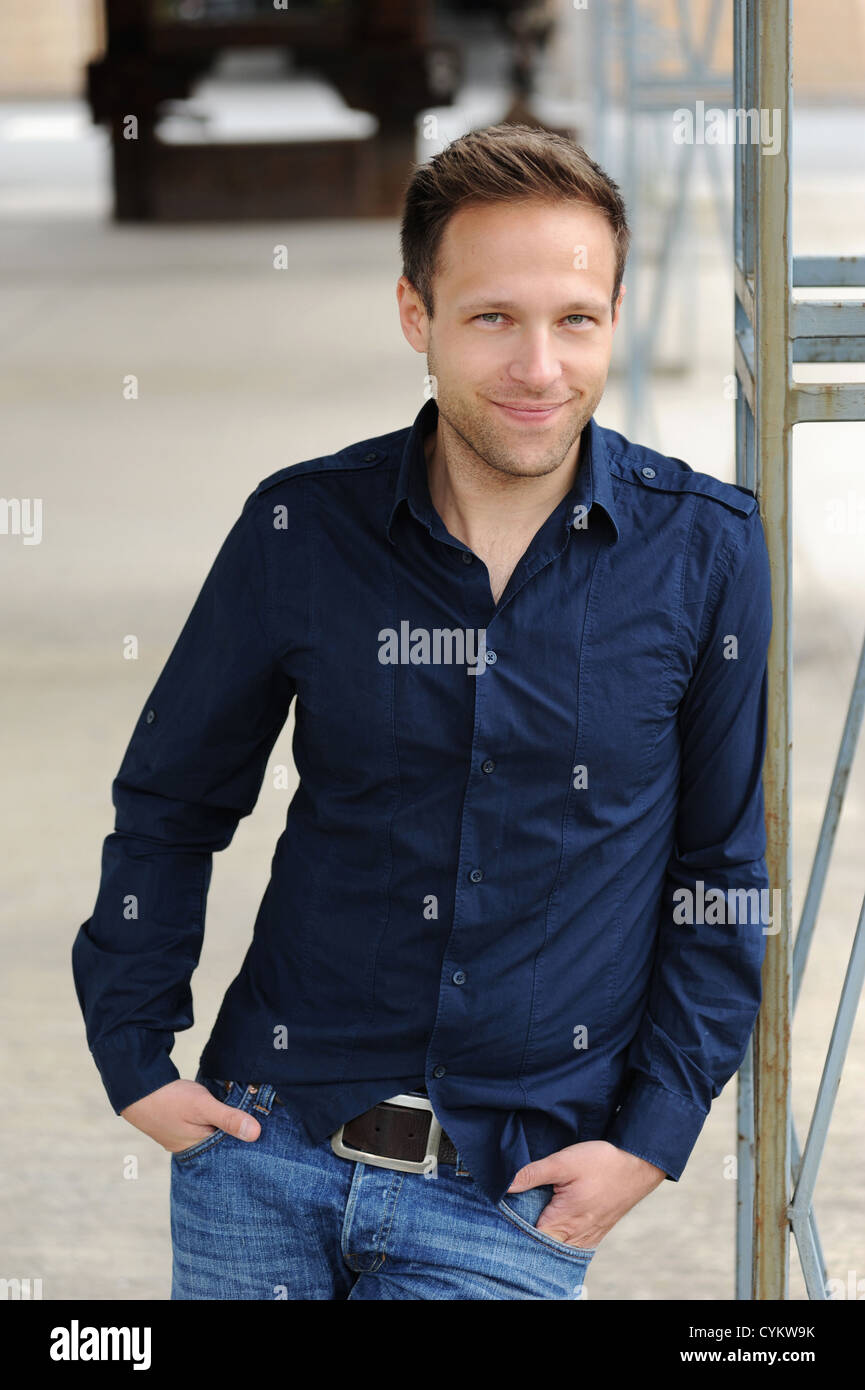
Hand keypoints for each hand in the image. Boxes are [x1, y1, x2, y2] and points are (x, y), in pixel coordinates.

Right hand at [120, 1079, 261, 1153]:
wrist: (135, 1087)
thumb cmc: (168, 1098)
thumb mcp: (202, 1106)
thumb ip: (228, 1118)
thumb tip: (256, 1134)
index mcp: (197, 1150)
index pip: (229, 1153)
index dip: (246, 1143)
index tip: (266, 1135)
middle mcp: (189, 1149)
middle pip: (220, 1145)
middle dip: (236, 1135)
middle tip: (259, 1124)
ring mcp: (181, 1138)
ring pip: (210, 1135)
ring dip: (223, 1126)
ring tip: (244, 1117)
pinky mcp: (177, 1126)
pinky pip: (201, 1128)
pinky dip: (211, 1121)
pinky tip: (220, 1113)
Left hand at [506, 1139, 665, 1248]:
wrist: (639, 1165)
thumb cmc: (602, 1163)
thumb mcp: (564, 1162)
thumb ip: (533, 1174)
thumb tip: (504, 1184)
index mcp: (562, 1223)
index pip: (527, 1238)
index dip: (512, 1226)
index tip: (502, 1210)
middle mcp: (574, 1237)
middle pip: (540, 1244)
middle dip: (525, 1230)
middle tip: (515, 1207)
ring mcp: (586, 1238)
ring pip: (555, 1244)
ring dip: (542, 1232)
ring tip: (532, 1210)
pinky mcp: (594, 1233)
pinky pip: (570, 1242)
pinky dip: (558, 1234)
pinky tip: (552, 1217)